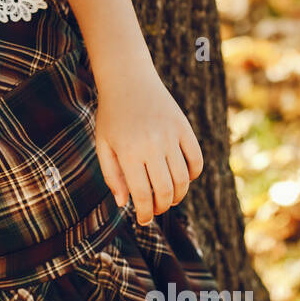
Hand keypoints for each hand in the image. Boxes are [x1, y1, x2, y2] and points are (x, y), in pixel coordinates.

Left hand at [94, 66, 203, 225]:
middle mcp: (152, 146)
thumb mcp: (103, 145)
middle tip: (155, 209)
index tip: (142, 220)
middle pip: (165, 191)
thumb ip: (112, 175)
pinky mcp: (184, 128)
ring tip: (168, 198)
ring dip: (178, 195)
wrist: (128, 80)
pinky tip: (184, 179)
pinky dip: (194, 174)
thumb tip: (123, 203)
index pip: (142, 195)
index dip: (144, 213)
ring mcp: (170, 136)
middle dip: (161, 207)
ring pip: (183, 179)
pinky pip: (196, 159)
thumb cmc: (111, 115)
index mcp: (129, 153)